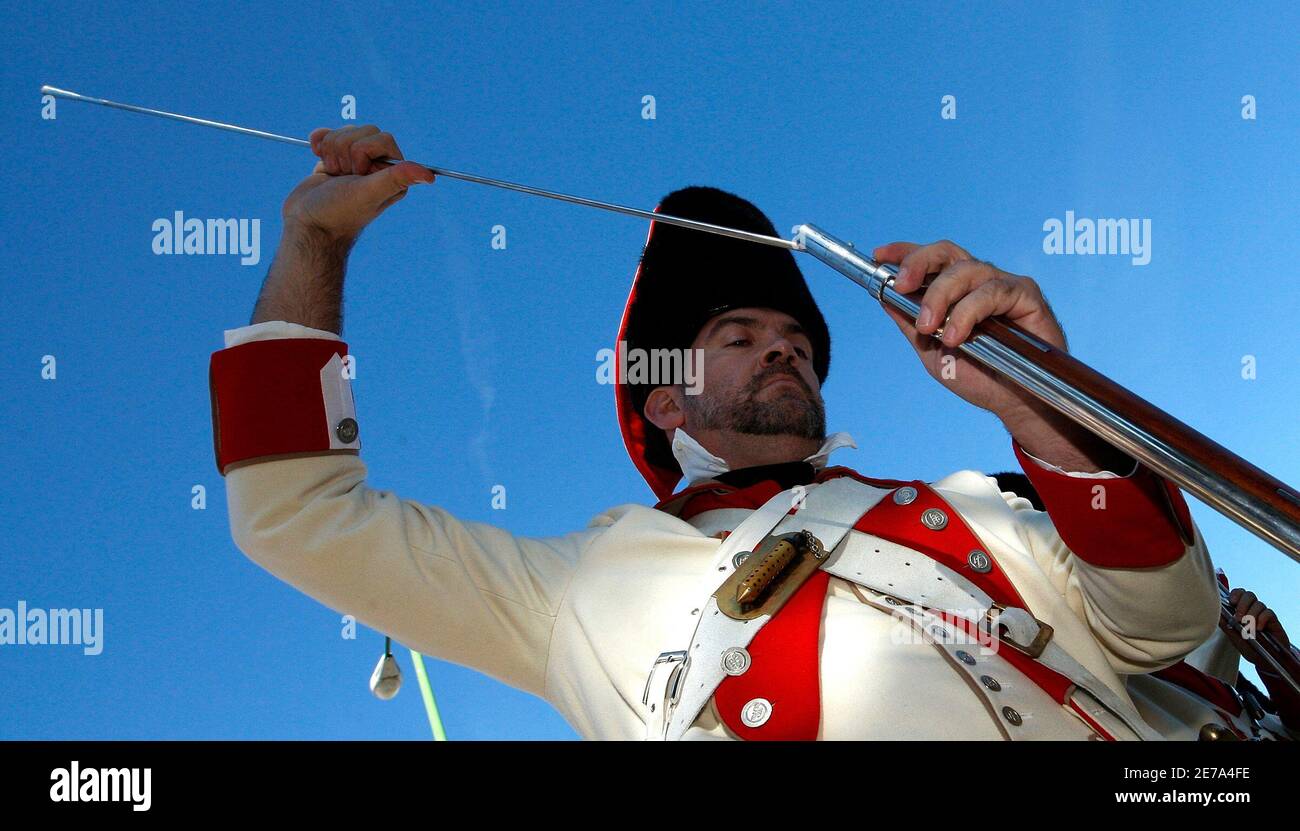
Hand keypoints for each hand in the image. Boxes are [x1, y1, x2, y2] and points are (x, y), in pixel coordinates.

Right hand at [282, 125, 434, 243]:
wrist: (307, 224)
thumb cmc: (338, 212)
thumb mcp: (369, 194)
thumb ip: (395, 179)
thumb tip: (430, 176)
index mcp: (394, 176)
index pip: (381, 138)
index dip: (363, 151)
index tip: (357, 174)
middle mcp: (378, 168)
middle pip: (362, 131)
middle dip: (345, 152)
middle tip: (343, 177)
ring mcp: (355, 163)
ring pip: (344, 133)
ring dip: (331, 152)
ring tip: (332, 176)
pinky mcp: (335, 159)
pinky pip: (329, 135)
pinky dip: (320, 144)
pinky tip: (319, 160)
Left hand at [873, 240, 1127, 471]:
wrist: (1013, 402)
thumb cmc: (978, 375)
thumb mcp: (931, 351)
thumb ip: (911, 323)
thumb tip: (883, 297)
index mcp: (955, 290)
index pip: (930, 260)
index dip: (905, 252)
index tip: (878, 255)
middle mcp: (978, 280)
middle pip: (946, 253)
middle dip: (918, 263)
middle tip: (901, 285)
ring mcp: (1002, 284)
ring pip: (966, 270)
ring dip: (940, 297)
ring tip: (930, 328)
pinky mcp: (1026, 294)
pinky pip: (993, 291)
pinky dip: (968, 312)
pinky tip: (956, 336)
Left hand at [1224, 587, 1290, 666]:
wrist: (1264, 660)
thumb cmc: (1248, 647)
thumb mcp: (1234, 637)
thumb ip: (1226, 625)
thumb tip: (1215, 613)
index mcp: (1241, 610)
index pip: (1239, 593)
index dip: (1236, 594)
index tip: (1232, 602)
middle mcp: (1253, 609)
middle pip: (1249, 595)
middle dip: (1243, 604)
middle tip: (1239, 618)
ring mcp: (1263, 614)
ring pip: (1259, 604)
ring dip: (1251, 614)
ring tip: (1248, 626)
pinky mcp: (1274, 621)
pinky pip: (1268, 613)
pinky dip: (1262, 619)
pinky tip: (1258, 628)